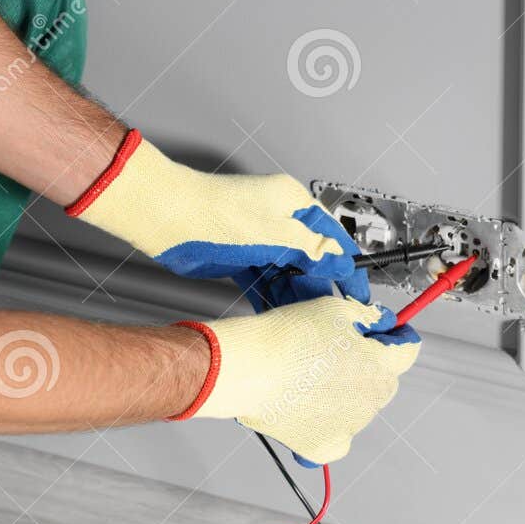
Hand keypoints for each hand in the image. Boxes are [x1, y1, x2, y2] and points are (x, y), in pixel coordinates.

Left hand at [67, 131, 366, 308]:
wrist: (165, 218)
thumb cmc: (214, 213)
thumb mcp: (276, 234)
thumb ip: (312, 250)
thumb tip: (340, 262)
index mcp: (293, 203)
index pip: (333, 239)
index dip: (347, 268)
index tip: (359, 293)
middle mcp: (277, 220)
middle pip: (310, 259)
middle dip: (319, 287)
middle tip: (329, 314)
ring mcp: (258, 238)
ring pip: (287, 273)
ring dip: (294, 295)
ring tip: (305, 320)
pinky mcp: (240, 257)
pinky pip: (265, 280)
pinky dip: (272, 296)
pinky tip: (279, 314)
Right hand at [179, 297, 419, 463]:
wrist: (248, 370)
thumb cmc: (289, 337)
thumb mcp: (336, 310)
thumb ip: (367, 318)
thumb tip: (380, 323)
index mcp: (381, 367)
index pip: (407, 352)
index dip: (396, 337)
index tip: (384, 332)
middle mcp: (372, 402)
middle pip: (382, 382)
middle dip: (369, 367)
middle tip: (336, 353)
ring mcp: (349, 428)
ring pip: (357, 409)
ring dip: (345, 395)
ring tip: (309, 379)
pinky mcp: (323, 447)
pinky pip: (335, 438)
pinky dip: (326, 426)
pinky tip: (308, 409)